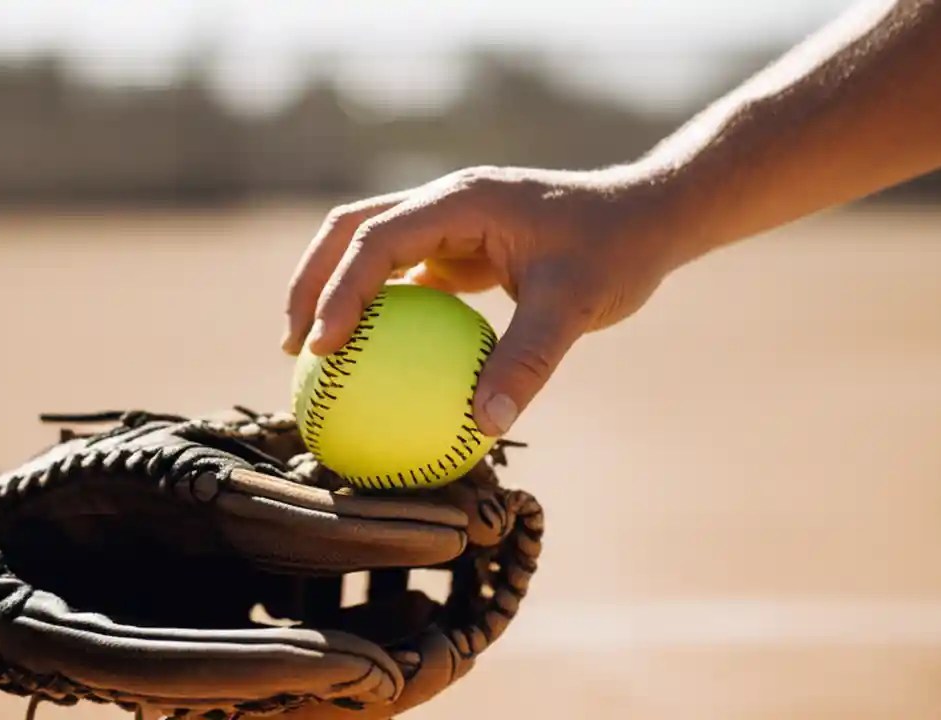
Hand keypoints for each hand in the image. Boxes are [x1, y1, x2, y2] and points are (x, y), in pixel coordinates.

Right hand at [283, 165, 687, 435]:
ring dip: (334, 291)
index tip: (321, 347)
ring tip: (311, 355)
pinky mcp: (460, 246)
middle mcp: (444, 202)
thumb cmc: (616, 250)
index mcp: (461, 200)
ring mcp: (449, 222)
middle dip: (310, 282)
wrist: (648, 217)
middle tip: (292, 349)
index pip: (379, 239)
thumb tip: (484, 426)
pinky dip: (377, 310)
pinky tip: (371, 361)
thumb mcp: (577, 306)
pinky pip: (404, 276)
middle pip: (350, 230)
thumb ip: (529, 360)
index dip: (341, 291)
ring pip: (368, 247)